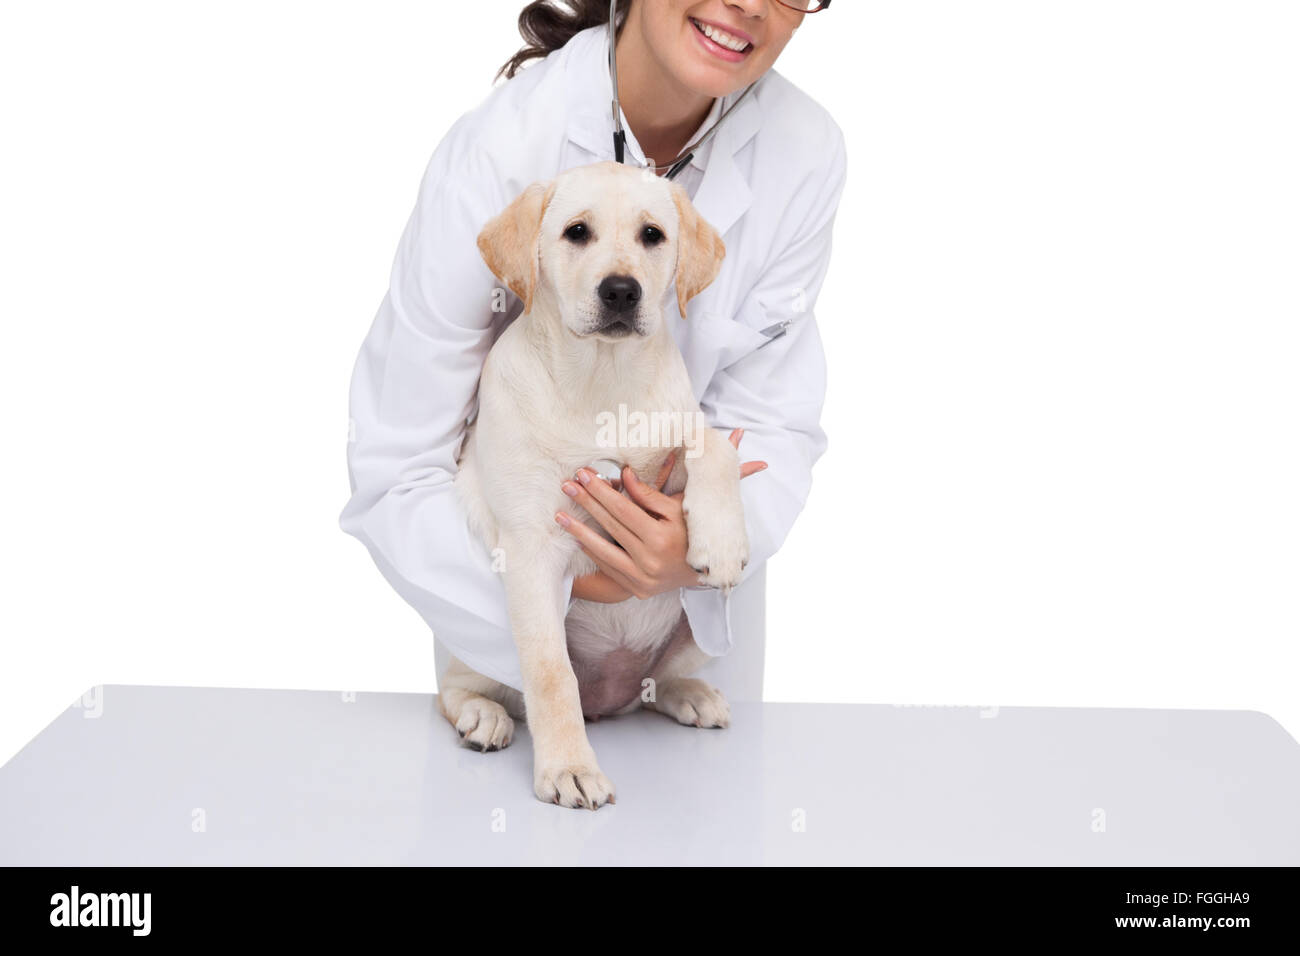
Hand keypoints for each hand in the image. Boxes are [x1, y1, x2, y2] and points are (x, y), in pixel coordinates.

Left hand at [562, 429, 765, 601]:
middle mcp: (650, 561)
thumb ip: (649, 494)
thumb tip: (624, 475)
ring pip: (603, 551)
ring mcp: (642, 579)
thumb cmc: (693, 533)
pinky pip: (609, 568)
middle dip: (587, 503)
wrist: (706, 571)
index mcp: (662, 538)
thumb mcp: (678, 509)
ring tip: (560, 516)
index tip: (584, 475)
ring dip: (579, 532)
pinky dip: (593, 552)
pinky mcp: (636, 589)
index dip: (602, 491)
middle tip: (567, 486)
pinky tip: (579, 538)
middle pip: (610, 526)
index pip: (623, 509)